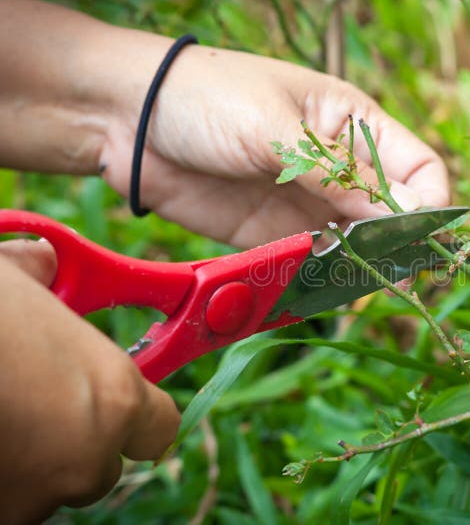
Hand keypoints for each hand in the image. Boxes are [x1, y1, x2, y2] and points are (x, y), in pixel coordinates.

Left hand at [0, 0, 449, 247]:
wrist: (126, 120)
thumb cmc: (208, 97)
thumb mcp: (277, 129)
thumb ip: (340, 175)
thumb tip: (411, 213)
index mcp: (353, 124)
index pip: (419, 168)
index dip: (429, 204)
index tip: (422, 237)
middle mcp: (340, 169)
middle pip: (393, 216)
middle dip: (397, 246)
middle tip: (390, 272)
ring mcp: (309, 205)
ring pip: (358, 248)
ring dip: (362, 269)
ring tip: (354, 282)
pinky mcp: (277, 237)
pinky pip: (315, 266)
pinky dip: (324, 283)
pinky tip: (324, 291)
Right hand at [0, 249, 179, 522]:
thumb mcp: (15, 281)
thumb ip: (50, 281)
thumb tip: (47, 262)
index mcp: (116, 397)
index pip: (159, 428)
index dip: (140, 416)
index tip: (115, 406)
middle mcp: (88, 457)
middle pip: (102, 466)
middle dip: (76, 444)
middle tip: (37, 410)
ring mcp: (37, 496)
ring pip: (49, 489)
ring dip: (30, 466)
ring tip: (0, 418)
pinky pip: (9, 503)